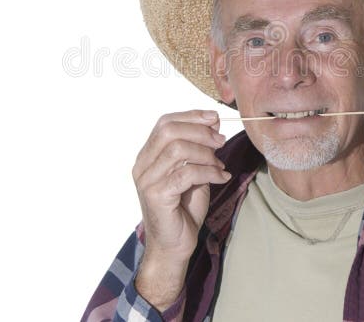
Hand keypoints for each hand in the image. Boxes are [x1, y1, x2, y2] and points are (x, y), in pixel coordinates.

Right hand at [132, 110, 230, 265]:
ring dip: (206, 153)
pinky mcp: (157, 196)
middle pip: (169, 131)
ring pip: (178, 150)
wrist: (174, 246)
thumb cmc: (183, 210)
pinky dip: (209, 172)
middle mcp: (142, 165)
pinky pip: (186, 174)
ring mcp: (147, 180)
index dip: (191, 116)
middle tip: (220, 140)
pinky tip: (221, 177)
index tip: (214, 117)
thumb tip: (213, 125)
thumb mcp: (193, 173)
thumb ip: (198, 151)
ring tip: (220, 163)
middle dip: (199, 131)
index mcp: (147, 156)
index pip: (165, 123)